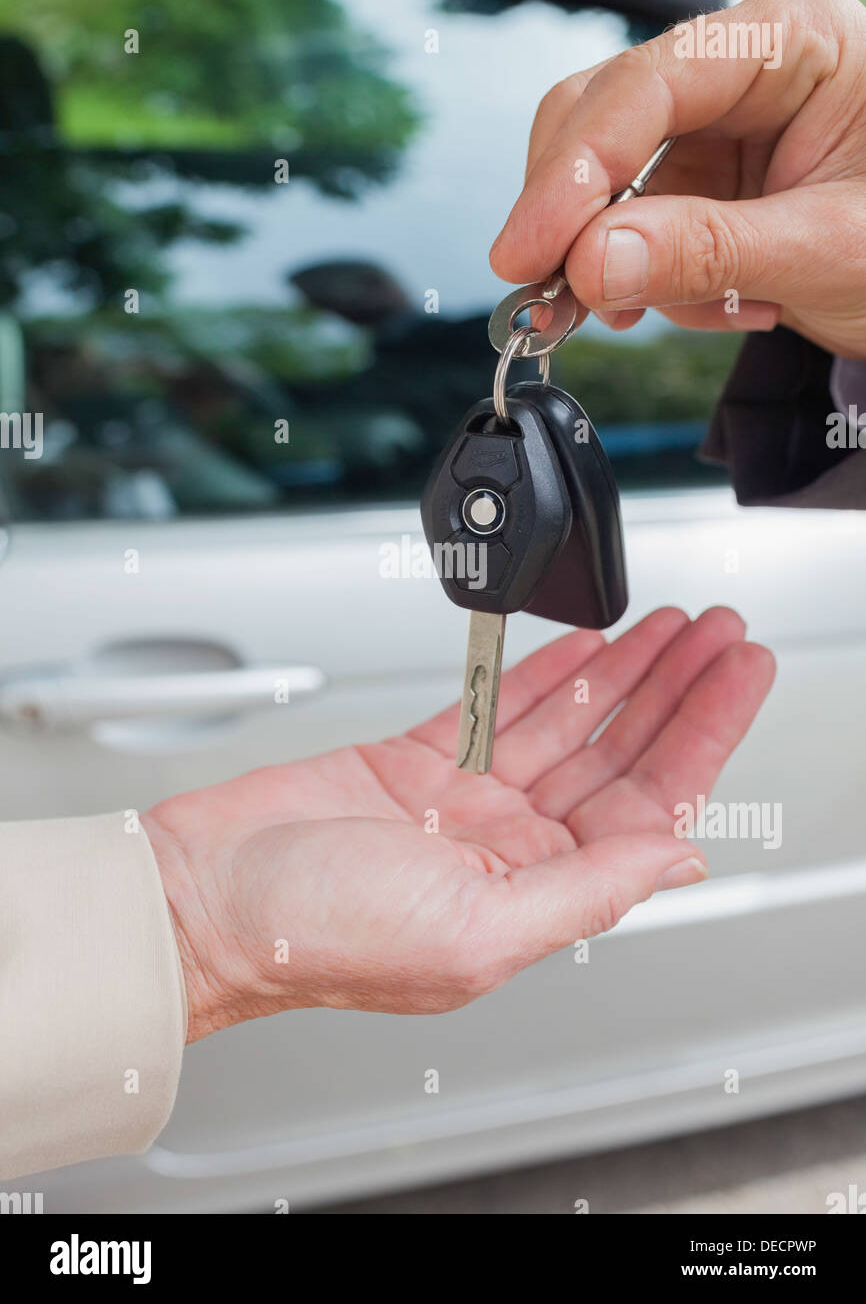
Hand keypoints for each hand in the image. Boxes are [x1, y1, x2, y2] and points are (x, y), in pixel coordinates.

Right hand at [144, 607, 773, 1040]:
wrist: (204, 893)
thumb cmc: (310, 932)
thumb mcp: (471, 927)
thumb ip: (585, 892)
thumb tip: (680, 864)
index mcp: (532, 894)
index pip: (649, 806)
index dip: (703, 735)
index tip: (739, 677)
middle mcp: (507, 847)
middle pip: (619, 753)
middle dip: (676, 689)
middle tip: (722, 633)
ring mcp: (463, 800)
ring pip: (568, 721)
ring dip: (622, 669)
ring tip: (670, 625)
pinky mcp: (415, 760)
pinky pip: (498, 707)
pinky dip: (543, 672)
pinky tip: (584, 647)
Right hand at [491, 0, 865, 359]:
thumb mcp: (831, 249)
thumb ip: (710, 251)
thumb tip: (592, 264)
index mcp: (792, 39)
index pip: (647, 87)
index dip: (574, 172)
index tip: (528, 250)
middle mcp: (743, 69)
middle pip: (600, 117)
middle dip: (571, 215)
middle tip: (548, 298)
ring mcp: (720, 127)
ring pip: (604, 180)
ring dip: (612, 260)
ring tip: (673, 311)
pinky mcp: (706, 182)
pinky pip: (632, 228)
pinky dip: (647, 280)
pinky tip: (718, 304)